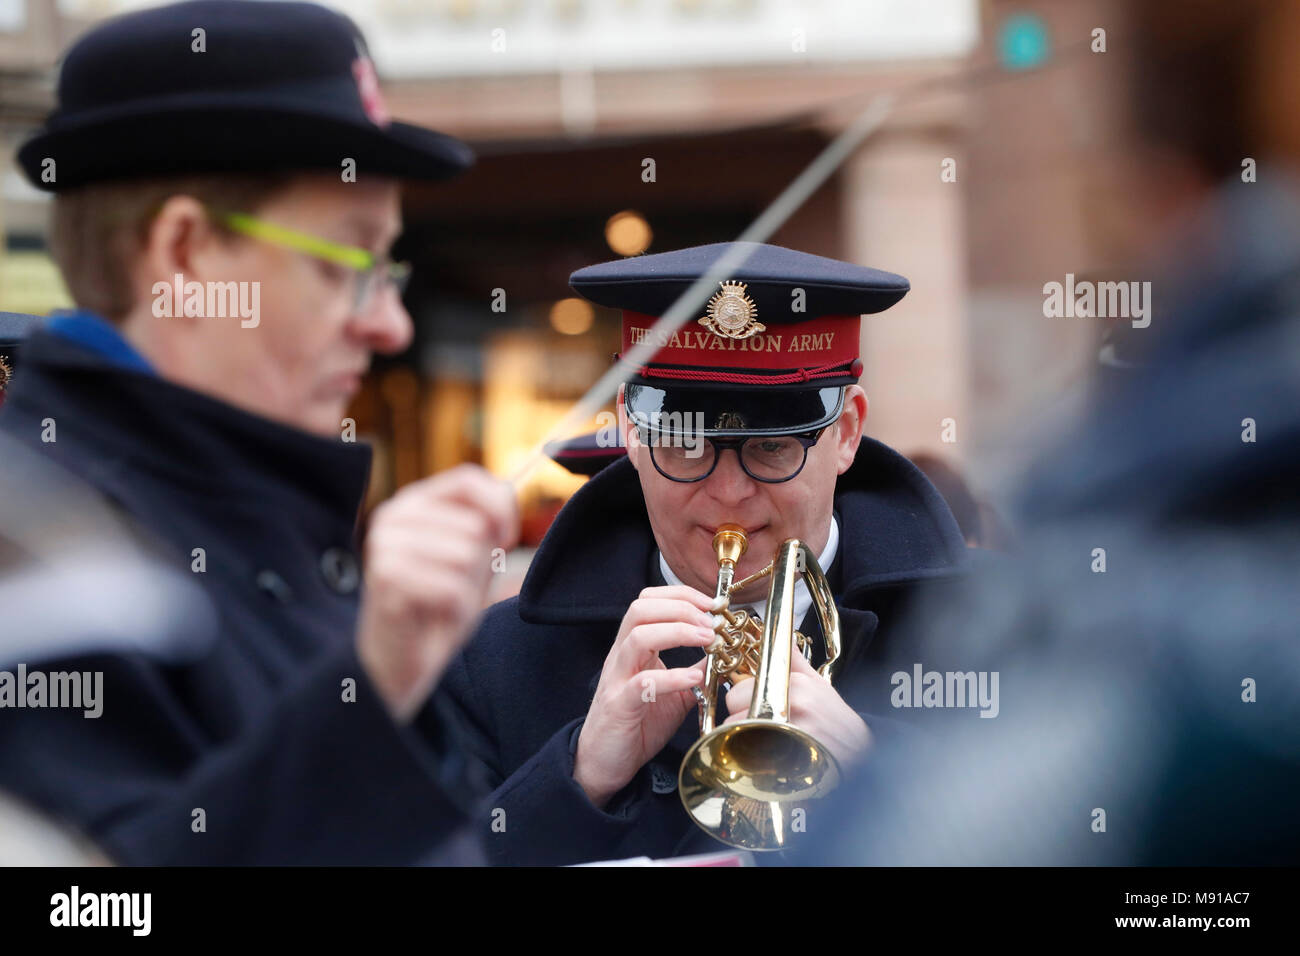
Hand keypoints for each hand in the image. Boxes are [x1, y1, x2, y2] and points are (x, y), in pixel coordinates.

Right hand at [356, 464, 518, 722]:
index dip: (500, 509)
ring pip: (466, 556)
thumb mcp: (473, 557)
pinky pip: (451, 588)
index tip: (504, 539)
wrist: (399, 661)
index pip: (468, 479)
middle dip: (480, 565)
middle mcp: (393, 516)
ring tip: (442, 602)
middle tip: (454, 586)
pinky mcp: (385, 578)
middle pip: (474, 525)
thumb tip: (506, 490)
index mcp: (413, 502)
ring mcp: (384, 545)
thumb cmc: (438, 605)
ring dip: (467, 589)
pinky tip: (434, 615)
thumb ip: (489, 523)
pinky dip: (455, 609)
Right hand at [573, 585, 716, 808]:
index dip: (682, 595)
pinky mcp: (619, 705)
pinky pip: (642, 683)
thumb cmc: (637, 724)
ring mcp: (618, 678)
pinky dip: (671, 676)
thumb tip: (721, 656)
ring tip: (708, 641)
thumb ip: (693, 671)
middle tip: (712, 622)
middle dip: (682, 608)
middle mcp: (622, 655)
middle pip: (641, 608)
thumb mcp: (672, 692)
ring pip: (638, 637)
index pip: (650, 600)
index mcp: (634, 647)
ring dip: (678, 632)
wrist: (604, 762)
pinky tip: (694, 679)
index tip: (713, 604)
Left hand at [723, 642, 871, 768]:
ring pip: (735, 729)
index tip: (752, 702)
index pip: (740, 687)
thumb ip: (793, 660)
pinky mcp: (785, 756)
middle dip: (739, 715)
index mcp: (795, 683)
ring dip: (741, 736)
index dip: (742, 696)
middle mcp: (790, 704)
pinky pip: (747, 752)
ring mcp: (788, 731)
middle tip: (759, 722)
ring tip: (763, 739)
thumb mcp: (818, 683)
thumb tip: (782, 632)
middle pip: (734, 706)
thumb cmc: (835, 718)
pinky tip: (767, 754)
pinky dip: (749, 754)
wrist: (860, 751)